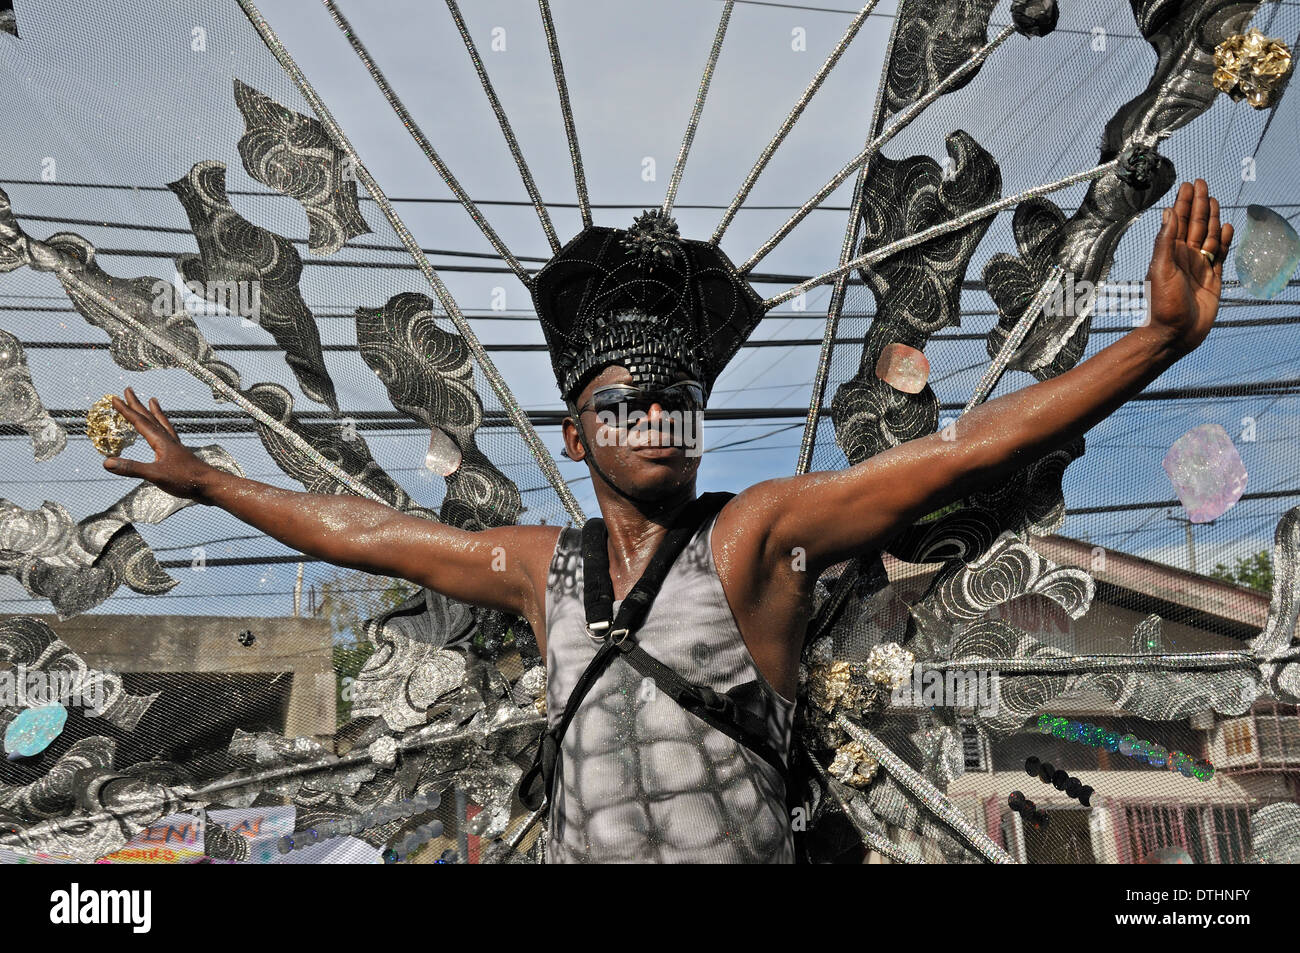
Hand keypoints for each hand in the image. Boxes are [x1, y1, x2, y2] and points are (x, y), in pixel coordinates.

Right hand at [102, 387, 214, 500]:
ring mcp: (175, 447)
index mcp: (161, 441)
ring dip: (155, 412)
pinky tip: (164, 432)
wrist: (210, 486)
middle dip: (137, 404)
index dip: (126, 410)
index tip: (115, 398)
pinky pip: (169, 435)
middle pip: (150, 418)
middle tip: (128, 390)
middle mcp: (168, 440)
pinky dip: (164, 428)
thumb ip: (132, 468)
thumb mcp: (155, 475)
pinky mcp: (180, 455)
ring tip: (153, 400)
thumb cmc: (185, 480)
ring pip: (162, 424)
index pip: (140, 422)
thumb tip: (106, 462)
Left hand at [1144, 178, 1234, 355]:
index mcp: (1170, 254)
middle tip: (1201, 183)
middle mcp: (1185, 258)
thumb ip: (1165, 242)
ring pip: (1209, 237)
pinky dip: (1225, 241)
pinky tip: (1227, 227)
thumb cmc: (1164, 305)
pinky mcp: (1212, 280)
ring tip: (1213, 200)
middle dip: (1198, 204)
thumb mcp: (1160, 270)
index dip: (1184, 203)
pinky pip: (1220, 256)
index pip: (1179, 222)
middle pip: (1195, 225)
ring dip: (1212, 218)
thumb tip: (1169, 213)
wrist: (1175, 334)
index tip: (1188, 184)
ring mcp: (1200, 267)